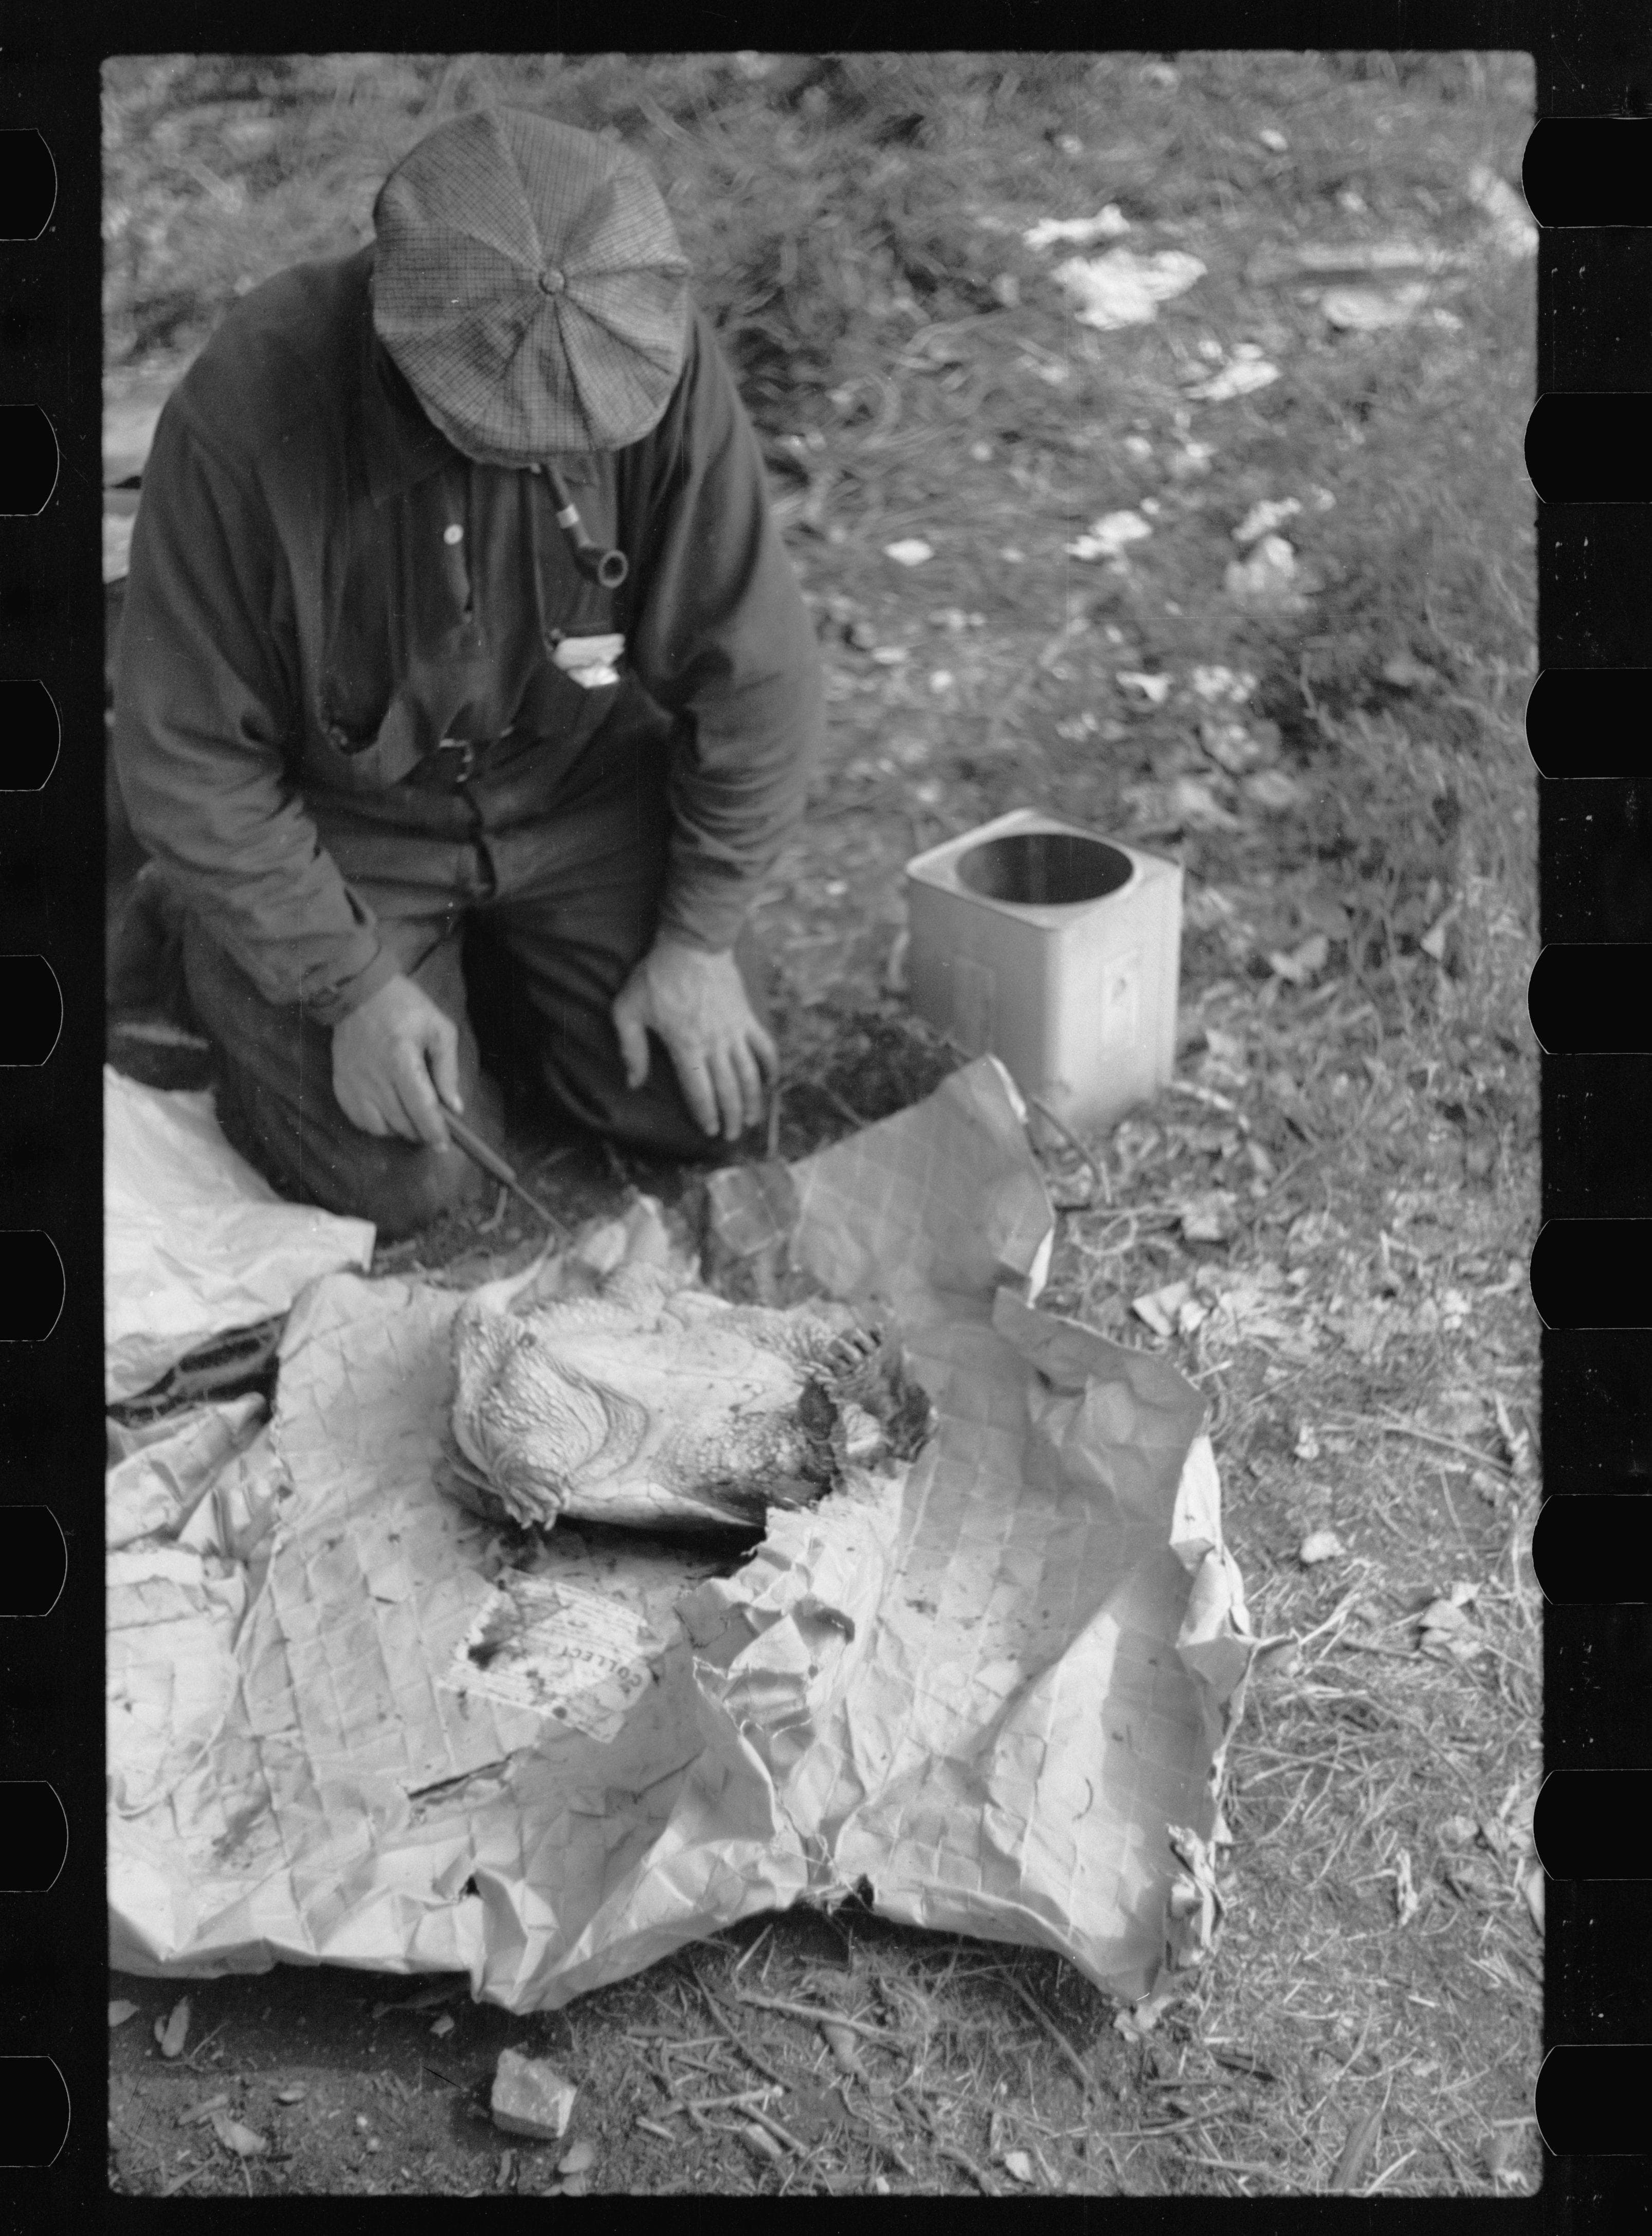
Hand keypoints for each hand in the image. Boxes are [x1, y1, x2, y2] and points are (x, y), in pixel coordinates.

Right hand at [332, 972, 462, 1147]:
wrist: (359, 992)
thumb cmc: (405, 1007)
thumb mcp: (438, 1029)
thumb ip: (447, 1069)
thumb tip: (454, 1107)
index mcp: (401, 1058)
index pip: (420, 1106)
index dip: (434, 1130)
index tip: (444, 1144)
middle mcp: (375, 1076)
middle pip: (401, 1122)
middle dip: (421, 1131)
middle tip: (433, 1126)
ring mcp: (354, 1083)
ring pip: (380, 1128)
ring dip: (400, 1130)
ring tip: (411, 1117)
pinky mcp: (340, 1086)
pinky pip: (360, 1121)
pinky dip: (378, 1125)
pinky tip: (389, 1111)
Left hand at [611, 938, 776, 1140]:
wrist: (693, 943)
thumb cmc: (656, 976)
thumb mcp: (628, 1010)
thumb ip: (630, 1048)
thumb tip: (633, 1082)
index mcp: (685, 1045)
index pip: (699, 1090)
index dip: (706, 1114)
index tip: (709, 1131)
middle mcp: (714, 1043)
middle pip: (728, 1089)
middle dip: (731, 1117)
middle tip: (732, 1137)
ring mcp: (734, 1030)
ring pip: (749, 1074)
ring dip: (752, 1101)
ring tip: (751, 1120)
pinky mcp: (747, 1016)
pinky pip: (764, 1046)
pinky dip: (771, 1066)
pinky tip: (771, 1082)